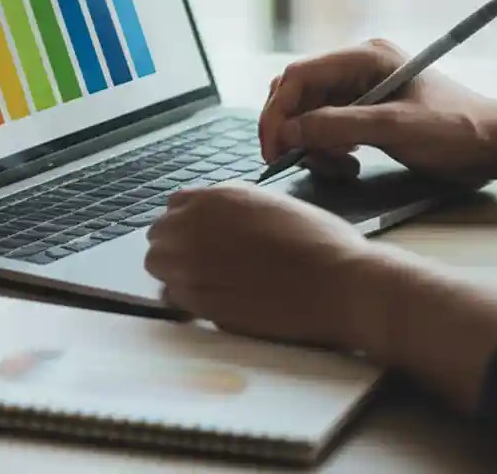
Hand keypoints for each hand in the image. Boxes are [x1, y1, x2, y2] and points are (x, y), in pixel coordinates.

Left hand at [144, 182, 496, 413]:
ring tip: (206, 282)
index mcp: (218, 196)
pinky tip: (214, 301)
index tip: (203, 237)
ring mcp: (192, 262)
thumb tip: (218, 223)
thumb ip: (236, 210)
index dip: (189, 222)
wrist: (340, 284)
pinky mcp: (198, 298)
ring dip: (175, 271)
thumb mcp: (273, 206)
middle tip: (203, 263)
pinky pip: (170, 295)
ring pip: (156, 263)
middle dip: (176, 246)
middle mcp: (196, 224)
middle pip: (159, 233)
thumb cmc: (322, 244)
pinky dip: (185, 299)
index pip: (176, 204)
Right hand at [259, 38, 496, 182]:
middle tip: (291, 161)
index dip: (279, 112)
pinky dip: (328, 149)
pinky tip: (348, 165)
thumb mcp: (393, 128)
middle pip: (298, 94)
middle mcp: (358, 68)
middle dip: (292, 130)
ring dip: (312, 144)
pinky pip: (328, 128)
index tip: (274, 148)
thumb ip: (336, 126)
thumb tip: (288, 132)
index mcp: (364, 57)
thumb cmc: (456, 130)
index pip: (298, 76)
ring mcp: (361, 89)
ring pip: (309, 114)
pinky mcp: (367, 111)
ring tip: (338, 167)